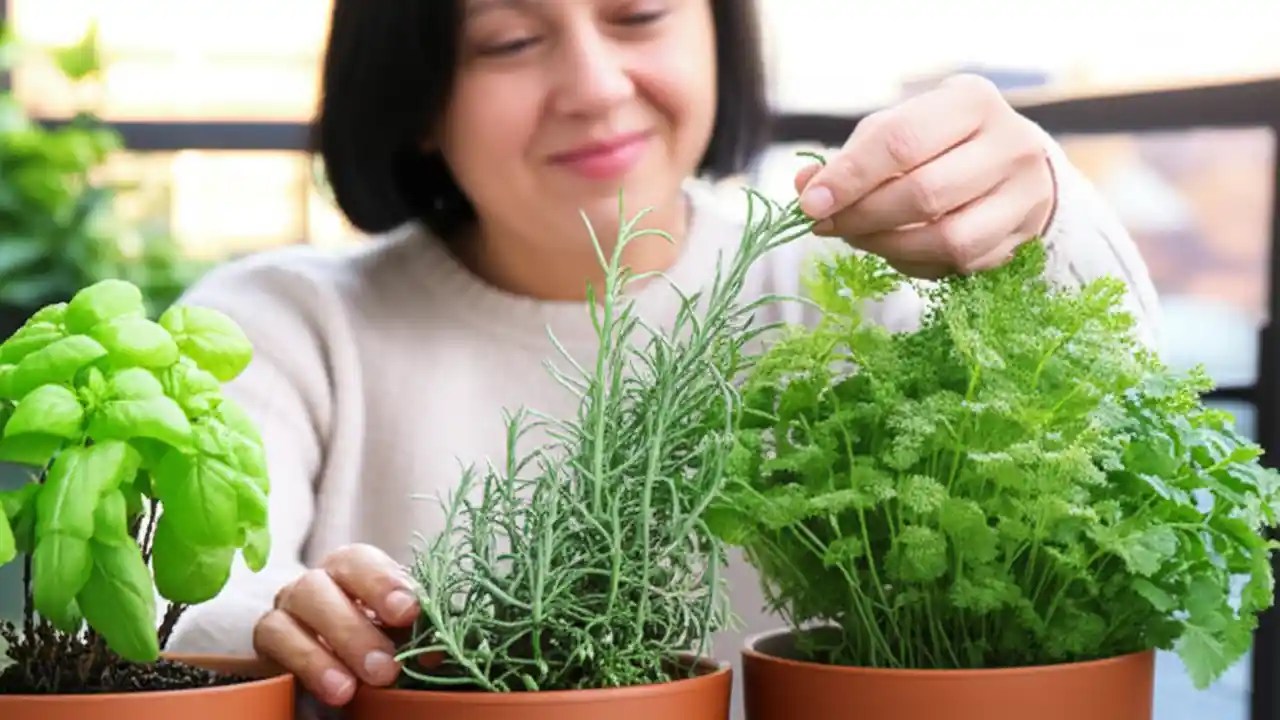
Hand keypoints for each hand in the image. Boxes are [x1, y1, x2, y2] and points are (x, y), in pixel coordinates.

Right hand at [253, 543, 419, 706]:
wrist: (324, 661)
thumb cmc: (371, 636)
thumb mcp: (393, 632)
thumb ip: (409, 633)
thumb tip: (433, 651)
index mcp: (351, 569)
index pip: (359, 560)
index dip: (383, 582)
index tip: (408, 612)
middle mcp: (315, 581)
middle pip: (320, 585)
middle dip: (355, 629)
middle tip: (385, 668)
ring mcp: (287, 606)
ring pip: (292, 611)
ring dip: (325, 652)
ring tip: (350, 689)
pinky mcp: (268, 637)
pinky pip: (275, 640)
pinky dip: (306, 666)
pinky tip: (332, 690)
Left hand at [795, 73, 1057, 278]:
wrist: (1014, 165)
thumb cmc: (942, 142)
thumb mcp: (899, 130)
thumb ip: (854, 157)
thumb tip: (806, 187)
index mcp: (972, 102)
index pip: (902, 141)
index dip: (850, 177)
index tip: (811, 203)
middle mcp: (1009, 144)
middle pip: (924, 193)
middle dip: (863, 216)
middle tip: (826, 224)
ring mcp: (1025, 194)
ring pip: (946, 237)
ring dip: (887, 245)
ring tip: (856, 236)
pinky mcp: (1024, 236)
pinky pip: (959, 262)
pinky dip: (915, 261)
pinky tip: (894, 247)